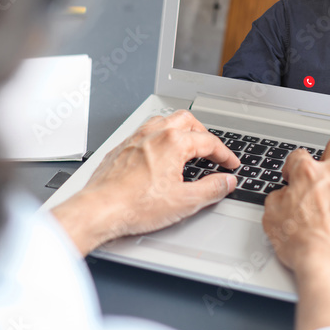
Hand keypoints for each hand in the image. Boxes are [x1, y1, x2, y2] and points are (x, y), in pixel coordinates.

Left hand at [51, 110, 238, 254]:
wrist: (99, 209)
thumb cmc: (135, 205)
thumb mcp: (184, 202)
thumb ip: (211, 189)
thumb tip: (226, 182)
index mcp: (172, 142)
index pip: (208, 142)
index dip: (224, 154)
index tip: (230, 165)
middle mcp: (154, 134)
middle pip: (187, 121)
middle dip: (203, 134)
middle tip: (212, 151)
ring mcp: (135, 139)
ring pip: (164, 121)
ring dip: (180, 129)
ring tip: (187, 145)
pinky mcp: (122, 147)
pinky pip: (145, 131)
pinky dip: (160, 136)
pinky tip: (159, 152)